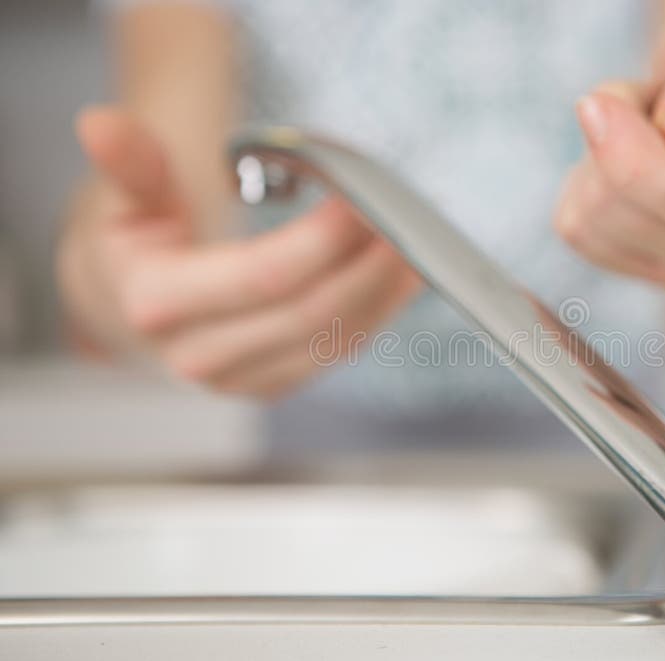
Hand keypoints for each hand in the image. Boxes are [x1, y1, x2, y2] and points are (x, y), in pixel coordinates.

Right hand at [60, 107, 420, 397]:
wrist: (125, 309)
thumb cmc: (132, 246)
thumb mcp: (126, 199)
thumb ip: (132, 164)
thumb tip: (98, 123)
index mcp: (157, 306)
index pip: (261, 278)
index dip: (321, 241)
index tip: (361, 199)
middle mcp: (199, 357)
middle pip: (309, 314)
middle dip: (366, 265)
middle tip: (404, 217)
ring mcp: (240, 381)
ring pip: (332, 340)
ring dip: (383, 291)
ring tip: (418, 242)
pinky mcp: (273, 385)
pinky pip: (337, 352)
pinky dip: (377, 312)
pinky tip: (402, 276)